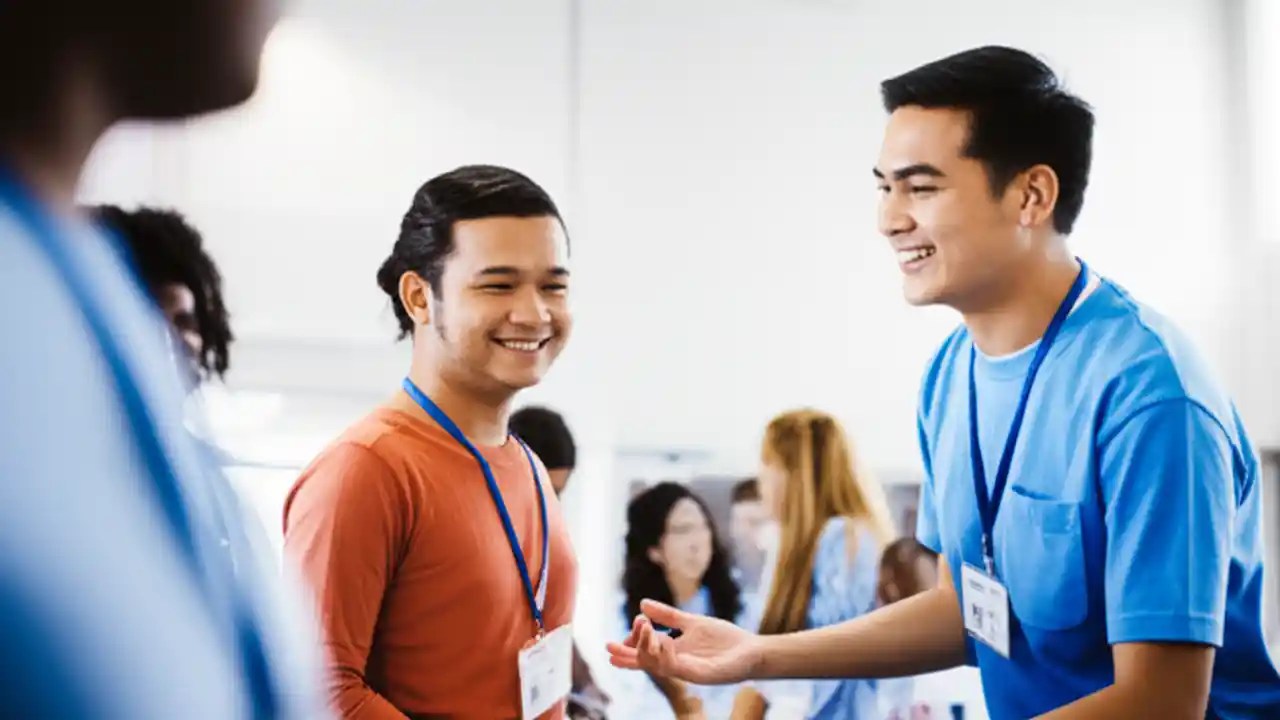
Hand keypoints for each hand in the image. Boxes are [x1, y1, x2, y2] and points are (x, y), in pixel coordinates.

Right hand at [606, 599, 762, 684]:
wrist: (752, 651)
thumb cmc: (724, 639)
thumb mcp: (691, 622)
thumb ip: (668, 615)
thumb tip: (642, 604)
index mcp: (672, 652)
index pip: (644, 652)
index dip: (628, 648)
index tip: (613, 641)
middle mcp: (676, 663)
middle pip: (645, 661)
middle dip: (628, 654)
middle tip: (610, 646)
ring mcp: (688, 671)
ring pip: (657, 666)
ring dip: (645, 649)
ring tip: (641, 629)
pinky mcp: (701, 675)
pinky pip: (678, 668)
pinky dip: (667, 656)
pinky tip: (661, 642)